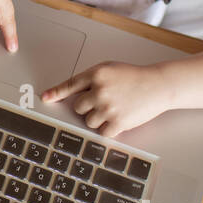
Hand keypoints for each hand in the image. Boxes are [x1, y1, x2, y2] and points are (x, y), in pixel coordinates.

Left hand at [41, 61, 170, 138]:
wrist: (158, 85)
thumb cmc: (134, 77)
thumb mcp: (110, 70)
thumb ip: (90, 80)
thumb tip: (71, 94)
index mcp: (96, 74)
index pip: (70, 85)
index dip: (56, 93)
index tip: (45, 98)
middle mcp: (100, 90)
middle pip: (78, 107)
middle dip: (88, 107)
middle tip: (105, 101)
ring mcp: (108, 107)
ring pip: (89, 121)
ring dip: (99, 118)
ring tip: (115, 108)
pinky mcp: (118, 122)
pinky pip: (102, 132)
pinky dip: (109, 129)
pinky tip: (119, 118)